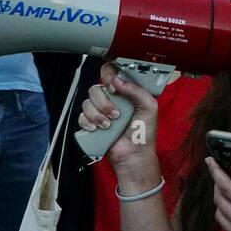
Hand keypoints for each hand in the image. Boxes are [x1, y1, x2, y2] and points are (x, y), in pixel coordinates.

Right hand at [77, 62, 159, 178]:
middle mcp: (112, 100)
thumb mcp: (149, 107)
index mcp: (125, 92)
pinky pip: (81, 117)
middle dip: (104, 103)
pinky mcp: (91, 124)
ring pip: (87, 103)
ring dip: (97, 115)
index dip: (108, 77)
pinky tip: (97, 129)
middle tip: (115, 114)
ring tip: (108, 125)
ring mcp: (100, 112)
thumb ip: (136, 90)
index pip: (111, 74)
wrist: (133, 155)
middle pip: (96, 89)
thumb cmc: (144, 132)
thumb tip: (117, 80)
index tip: (113, 87)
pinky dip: (88, 123)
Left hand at [206, 154, 230, 230]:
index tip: (211, 162)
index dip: (217, 173)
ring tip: (230, 192)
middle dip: (217, 185)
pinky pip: (229, 230)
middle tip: (222, 174)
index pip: (227, 188)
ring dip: (221, 202)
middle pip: (219, 202)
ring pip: (221, 217)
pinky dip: (230, 217)